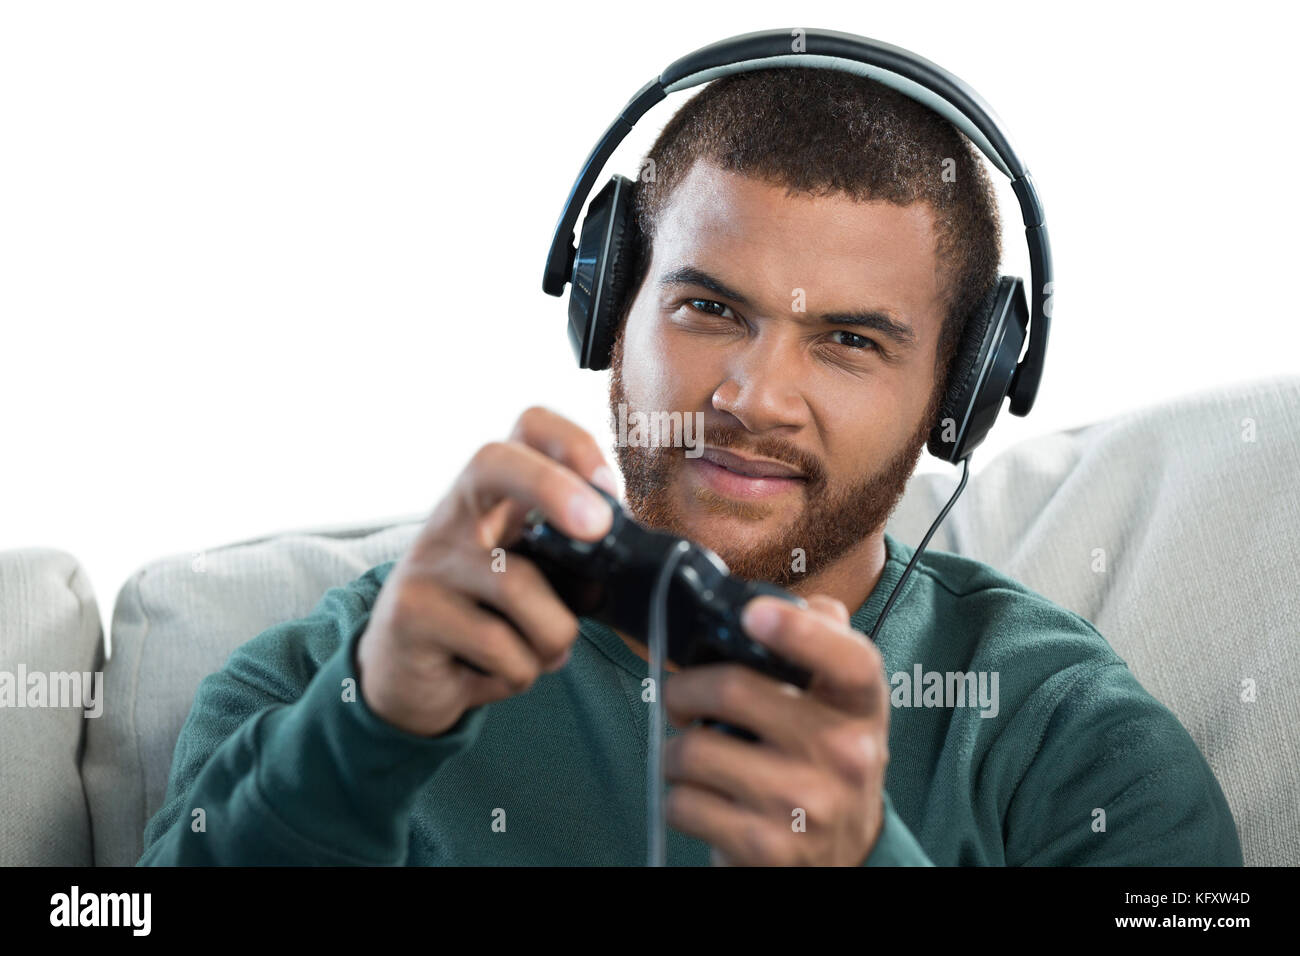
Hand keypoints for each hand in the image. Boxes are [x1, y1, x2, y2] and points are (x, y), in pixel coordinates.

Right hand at [355, 406, 617, 736]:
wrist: (404, 673)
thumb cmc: (486, 616)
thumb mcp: (532, 576)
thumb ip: (571, 560)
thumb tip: (619, 559)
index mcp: (496, 493)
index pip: (529, 428)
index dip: (573, 443)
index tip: (609, 488)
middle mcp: (456, 511)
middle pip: (495, 462)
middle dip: (553, 488)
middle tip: (598, 528)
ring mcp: (429, 558)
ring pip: (520, 588)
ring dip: (552, 637)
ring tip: (535, 652)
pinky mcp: (411, 611)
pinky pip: (501, 648)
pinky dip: (519, 673)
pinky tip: (492, 673)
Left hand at [661, 594, 888, 864]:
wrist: (842, 862)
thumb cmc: (825, 768)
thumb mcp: (841, 709)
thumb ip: (821, 647)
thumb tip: (779, 601)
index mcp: (861, 707)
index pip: (848, 659)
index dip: (799, 630)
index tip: (754, 613)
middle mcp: (844, 755)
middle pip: (732, 690)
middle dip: (683, 690)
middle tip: (682, 700)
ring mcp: (805, 806)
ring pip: (692, 751)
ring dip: (673, 752)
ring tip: (693, 759)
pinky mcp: (765, 848)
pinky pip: (682, 803)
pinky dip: (675, 798)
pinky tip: (701, 800)